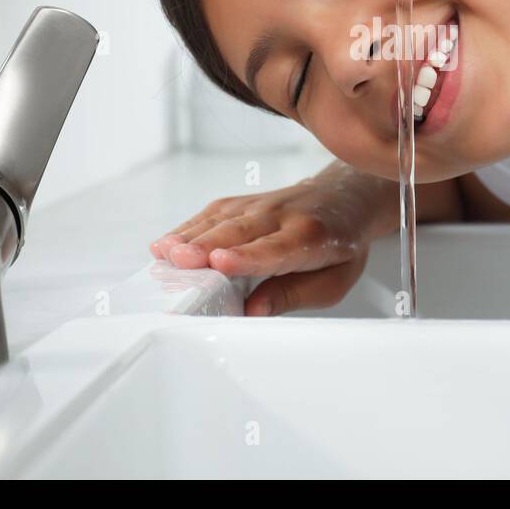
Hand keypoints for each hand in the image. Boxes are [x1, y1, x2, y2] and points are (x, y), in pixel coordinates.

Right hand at [148, 173, 382, 316]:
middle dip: (207, 245)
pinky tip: (167, 243)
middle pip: (239, 232)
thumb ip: (294, 295)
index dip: (246, 256)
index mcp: (311, 237)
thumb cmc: (340, 246)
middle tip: (178, 261)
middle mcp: (282, 215)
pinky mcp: (241, 202)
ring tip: (163, 253)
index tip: (220, 262)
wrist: (346, 199)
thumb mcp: (334, 281)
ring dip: (190, 235)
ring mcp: (259, 204)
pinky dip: (187, 227)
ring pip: (220, 219)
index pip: (275, 248)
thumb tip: (254, 310)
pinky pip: (211, 214)